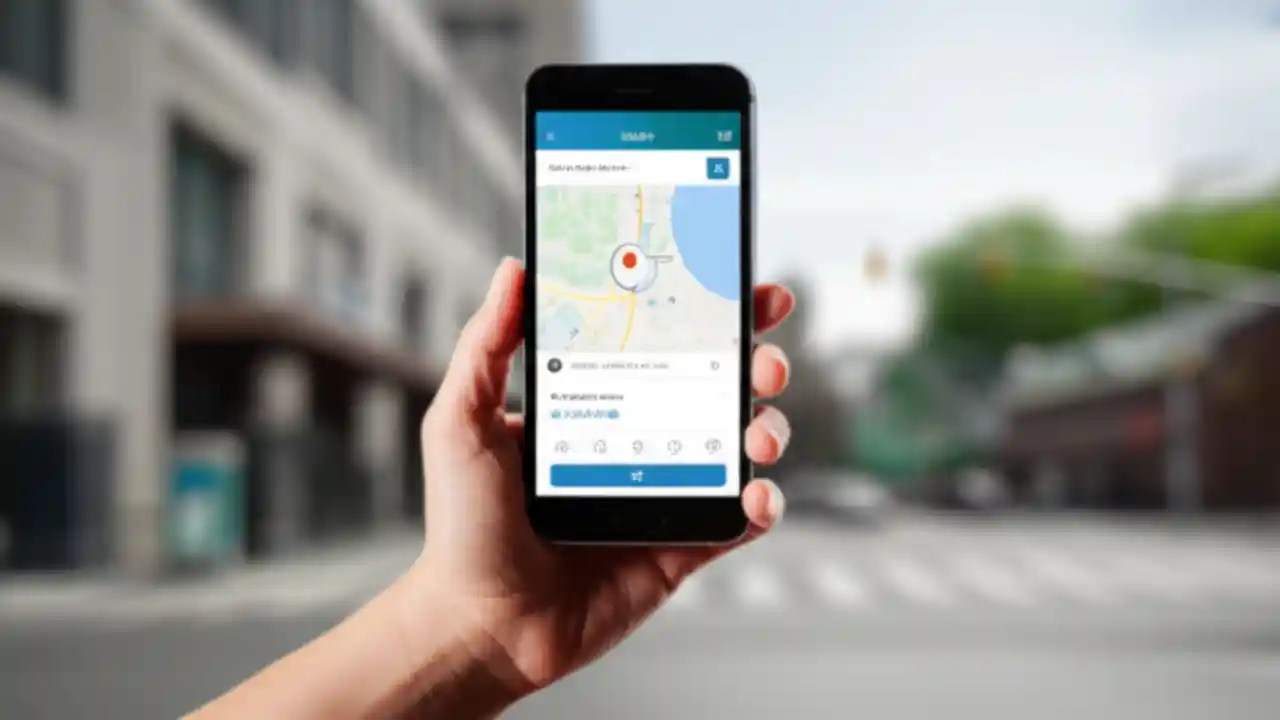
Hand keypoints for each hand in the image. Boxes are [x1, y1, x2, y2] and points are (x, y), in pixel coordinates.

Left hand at [406, 258, 794, 701]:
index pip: (661, 341)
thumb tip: (515, 269)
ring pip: (741, 445)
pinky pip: (739, 519)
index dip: (708, 310)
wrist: (482, 624)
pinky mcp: (682, 547)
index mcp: (596, 400)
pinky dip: (764, 503)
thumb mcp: (461, 421)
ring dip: (768, 427)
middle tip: (765, 359)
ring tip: (757, 433)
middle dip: (758, 361)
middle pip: (719, 385)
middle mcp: (639, 438)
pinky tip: (755, 494)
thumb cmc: (463, 526)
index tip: (739, 282)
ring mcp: (665, 491)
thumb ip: (486, 344)